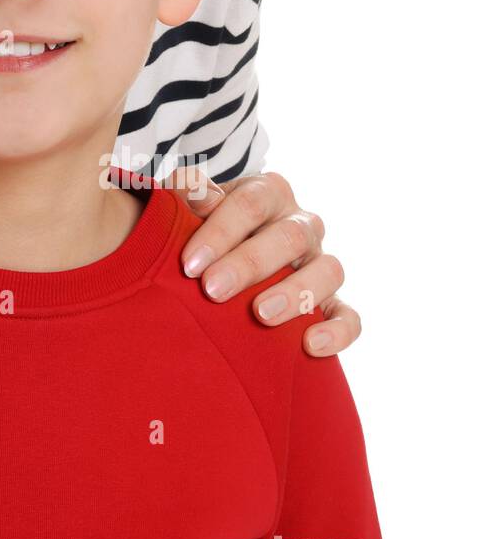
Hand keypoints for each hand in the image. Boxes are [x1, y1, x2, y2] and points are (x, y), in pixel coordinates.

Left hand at [161, 166, 360, 356]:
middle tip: (212, 290)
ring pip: (328, 271)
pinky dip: (337, 331)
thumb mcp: (192, 203)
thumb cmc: (202, 224)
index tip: (190, 264)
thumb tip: (195, 193)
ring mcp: (320, 262)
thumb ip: (191, 194)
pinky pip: (349, 316)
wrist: (224, 252)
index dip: (221, 232)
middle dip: (249, 264)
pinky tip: (310, 346)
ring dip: (295, 294)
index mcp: (269, 192)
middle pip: (289, 237)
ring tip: (261, 315)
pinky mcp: (333, 301)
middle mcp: (301, 224)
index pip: (251, 203)